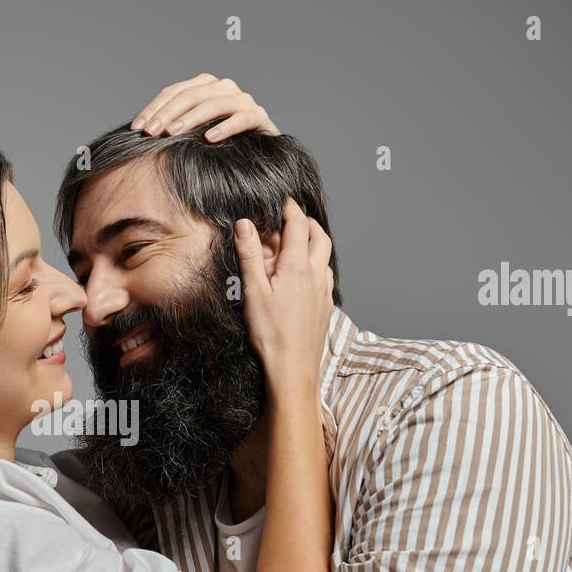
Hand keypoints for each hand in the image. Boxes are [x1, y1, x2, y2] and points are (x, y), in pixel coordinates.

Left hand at [130, 73, 280, 140]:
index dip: (154, 108)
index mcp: (204, 86)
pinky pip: (242, 118)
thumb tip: (138, 132)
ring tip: (174, 133)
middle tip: (152, 133)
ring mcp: (243, 100)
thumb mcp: (190, 134)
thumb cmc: (217, 146)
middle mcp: (224, 88)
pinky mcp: (259, 116)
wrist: (257, 157)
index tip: (137, 128)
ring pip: (214, 103)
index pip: (174, 92)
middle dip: (168, 113)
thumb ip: (172, 126)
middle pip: (191, 95)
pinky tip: (210, 138)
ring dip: (192, 118)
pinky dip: (225, 127)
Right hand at [234, 197, 333, 392]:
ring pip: (325, 255)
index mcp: (297, 267)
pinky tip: (302, 275)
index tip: (281, 202)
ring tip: (295, 244)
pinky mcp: (326, 305)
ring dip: (313, 243)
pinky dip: (316, 264)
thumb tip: (245, 224)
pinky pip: (325, 275)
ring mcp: (324, 290)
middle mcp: (316, 274)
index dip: (290, 209)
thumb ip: (250, 256)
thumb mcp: (253, 292)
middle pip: (319, 235)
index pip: (298, 225)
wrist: (293, 368)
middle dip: (306, 222)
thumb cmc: (270, 334)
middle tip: (290, 219)